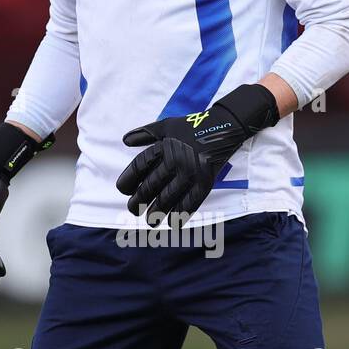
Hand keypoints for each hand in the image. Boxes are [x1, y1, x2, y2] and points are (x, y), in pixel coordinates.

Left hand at [116, 83, 278, 225]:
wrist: (224, 126)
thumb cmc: (191, 127)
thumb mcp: (166, 125)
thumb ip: (145, 133)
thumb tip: (125, 140)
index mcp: (163, 146)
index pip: (139, 167)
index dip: (128, 181)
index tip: (124, 191)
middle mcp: (175, 160)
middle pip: (150, 186)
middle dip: (138, 202)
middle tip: (133, 210)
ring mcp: (191, 172)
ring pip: (168, 199)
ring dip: (156, 213)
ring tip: (150, 221)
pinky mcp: (205, 182)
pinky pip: (190, 203)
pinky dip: (180, 215)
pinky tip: (172, 223)